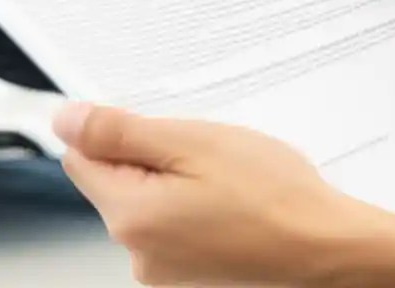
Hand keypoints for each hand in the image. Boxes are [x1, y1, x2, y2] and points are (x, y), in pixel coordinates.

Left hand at [53, 103, 394, 286]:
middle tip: (201, 151)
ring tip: (224, 179)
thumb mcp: (192, 142)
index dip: (112, 131)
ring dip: (174, 182)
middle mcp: (138, 253)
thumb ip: (119, 132)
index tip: (148, 124)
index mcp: (130, 216)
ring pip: (146, 202)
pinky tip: (229, 202)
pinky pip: (173, 225)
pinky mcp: (188, 274)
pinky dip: (193, 208)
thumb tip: (66, 121)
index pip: (81, 157)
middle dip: (150, 156)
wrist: (328, 248)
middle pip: (114, 182)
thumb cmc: (274, 198)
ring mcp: (164, 270)